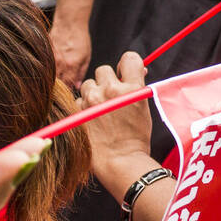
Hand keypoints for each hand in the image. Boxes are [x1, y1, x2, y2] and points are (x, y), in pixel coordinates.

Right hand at [50, 17, 90, 88]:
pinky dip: (44, 72)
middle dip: (56, 90)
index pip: (66, 87)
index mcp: (71, 66)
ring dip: (50, 82)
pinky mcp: (43, 54)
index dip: (66, 94)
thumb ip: (81, 73)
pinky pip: (43, 67)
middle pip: (55, 84)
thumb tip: (76, 86)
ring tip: (51, 85)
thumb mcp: (86, 56)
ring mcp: (50, 59)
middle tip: (57, 95)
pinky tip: (46, 73)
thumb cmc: (79, 38)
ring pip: (47, 77)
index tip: (66, 97)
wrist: (69, 22)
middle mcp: (59, 64)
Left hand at [80, 51, 152, 178]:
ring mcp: (93, 100)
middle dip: (106, 81)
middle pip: (103, 69)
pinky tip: (90, 121)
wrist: (121, 163)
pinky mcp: (78, 111)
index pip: (129, 58)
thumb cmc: (136, 139)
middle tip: (110, 98)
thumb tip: (136, 69)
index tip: (125, 75)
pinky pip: (77, 100)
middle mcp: (111, 90)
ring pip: (87, 84)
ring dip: (92, 94)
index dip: (127, 65)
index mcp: (132, 88)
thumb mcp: (143, 109)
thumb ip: (136, 87)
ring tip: (100, 112)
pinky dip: (82, 108)